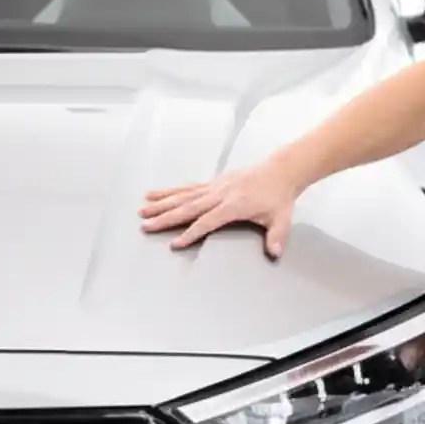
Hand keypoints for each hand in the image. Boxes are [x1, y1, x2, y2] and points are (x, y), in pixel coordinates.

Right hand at [138, 157, 304, 257]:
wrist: (281, 171)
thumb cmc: (279, 197)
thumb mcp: (282, 219)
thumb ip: (276, 237)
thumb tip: (275, 252)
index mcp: (234, 205)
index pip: (208, 221)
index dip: (191, 233)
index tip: (175, 243)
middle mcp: (220, 194)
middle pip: (188, 207)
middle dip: (166, 218)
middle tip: (146, 225)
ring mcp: (215, 186)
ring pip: (183, 195)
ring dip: (162, 203)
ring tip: (142, 210)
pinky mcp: (213, 182)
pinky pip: (188, 187)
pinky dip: (170, 191)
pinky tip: (155, 193)